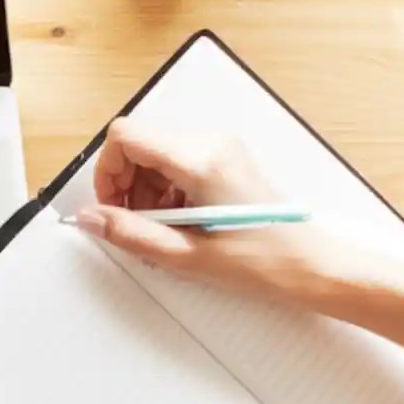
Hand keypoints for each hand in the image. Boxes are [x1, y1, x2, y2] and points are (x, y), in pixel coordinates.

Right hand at [75, 118, 327, 298]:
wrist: (313, 267)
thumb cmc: (264, 262)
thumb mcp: (186, 255)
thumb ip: (130, 233)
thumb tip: (90, 217)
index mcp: (201, 160)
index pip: (126, 136)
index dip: (107, 171)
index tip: (110, 206)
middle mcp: (211, 144)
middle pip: (139, 144)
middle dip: (125, 184)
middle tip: (133, 223)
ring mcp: (221, 150)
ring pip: (155, 154)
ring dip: (145, 190)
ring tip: (161, 229)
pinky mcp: (226, 161)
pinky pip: (177, 163)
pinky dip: (165, 191)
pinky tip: (179, 222)